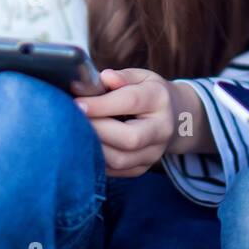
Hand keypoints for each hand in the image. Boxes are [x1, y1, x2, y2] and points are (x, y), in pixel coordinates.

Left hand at [73, 68, 187, 176]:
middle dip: (97, 130)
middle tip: (73, 120)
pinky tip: (87, 145)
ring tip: (77, 133)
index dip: (101, 105)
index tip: (76, 103)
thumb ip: (121, 76)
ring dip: (94, 147)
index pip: (130, 102)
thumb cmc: (148, 93)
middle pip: (130, 138)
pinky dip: (97, 160)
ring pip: (121, 160)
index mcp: (159, 99)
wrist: (175, 117)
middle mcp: (161, 128)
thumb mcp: (140, 77)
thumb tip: (103, 78)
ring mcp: (154, 152)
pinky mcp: (142, 168)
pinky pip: (116, 171)